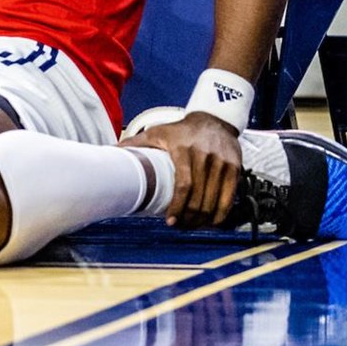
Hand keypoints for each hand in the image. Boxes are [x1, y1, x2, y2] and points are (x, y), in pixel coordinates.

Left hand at [119, 111, 242, 227]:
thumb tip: (112, 153)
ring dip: (202, 220)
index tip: (170, 221)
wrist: (214, 119)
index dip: (177, 206)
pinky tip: (211, 222)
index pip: (184, 185)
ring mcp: (222, 162)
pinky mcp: (234, 168)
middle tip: (180, 226)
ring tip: (191, 226)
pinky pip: (228, 197)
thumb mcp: (158, 132)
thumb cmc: (181, 130)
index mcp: (183, 149)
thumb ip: (135, 143)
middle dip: (189, 218)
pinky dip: (220, 214)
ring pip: (213, 201)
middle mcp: (205, 155)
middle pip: (199, 197)